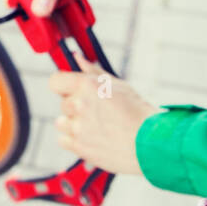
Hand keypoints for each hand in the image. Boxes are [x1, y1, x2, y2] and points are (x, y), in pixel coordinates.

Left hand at [49, 57, 157, 174]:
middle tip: (97, 112)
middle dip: (76, 106)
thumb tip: (77, 58)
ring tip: (96, 127)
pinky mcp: (79, 147)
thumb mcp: (118, 85)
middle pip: (63, 103)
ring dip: (74, 124)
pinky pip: (64, 140)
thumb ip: (93, 72)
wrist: (151, 142)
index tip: (70, 89)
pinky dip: (75, 140)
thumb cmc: (138, 112)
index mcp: (86, 85)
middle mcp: (78, 105)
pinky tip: (92, 138)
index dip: (62, 85)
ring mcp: (77, 127)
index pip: (55, 81)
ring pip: (62, 122)